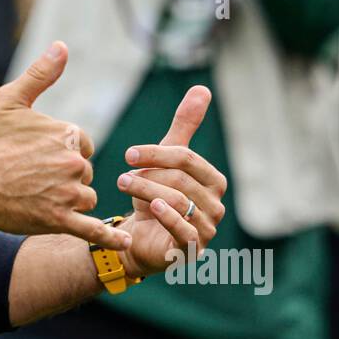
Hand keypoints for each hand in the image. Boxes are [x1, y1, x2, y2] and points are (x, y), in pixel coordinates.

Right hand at [0, 42, 131, 252]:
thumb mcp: (10, 99)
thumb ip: (41, 74)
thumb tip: (62, 46)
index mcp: (66, 132)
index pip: (82, 145)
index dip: (63, 152)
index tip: (38, 157)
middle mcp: (72, 162)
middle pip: (84, 172)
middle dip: (65, 177)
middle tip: (30, 178)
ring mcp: (66, 193)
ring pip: (86, 198)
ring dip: (70, 200)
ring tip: (37, 198)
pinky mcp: (58, 220)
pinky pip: (92, 230)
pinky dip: (109, 238)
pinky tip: (124, 244)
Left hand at [112, 85, 225, 278]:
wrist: (140, 238)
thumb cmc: (155, 194)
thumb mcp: (166, 158)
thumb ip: (184, 126)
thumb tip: (202, 88)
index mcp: (213, 181)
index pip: (187, 160)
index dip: (157, 153)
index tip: (129, 154)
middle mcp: (216, 205)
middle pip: (182, 180)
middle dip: (150, 174)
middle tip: (123, 176)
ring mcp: (208, 229)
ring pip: (179, 202)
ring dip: (147, 191)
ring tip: (124, 186)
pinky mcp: (193, 249)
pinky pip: (185, 231)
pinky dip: (167, 217)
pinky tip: (151, 208)